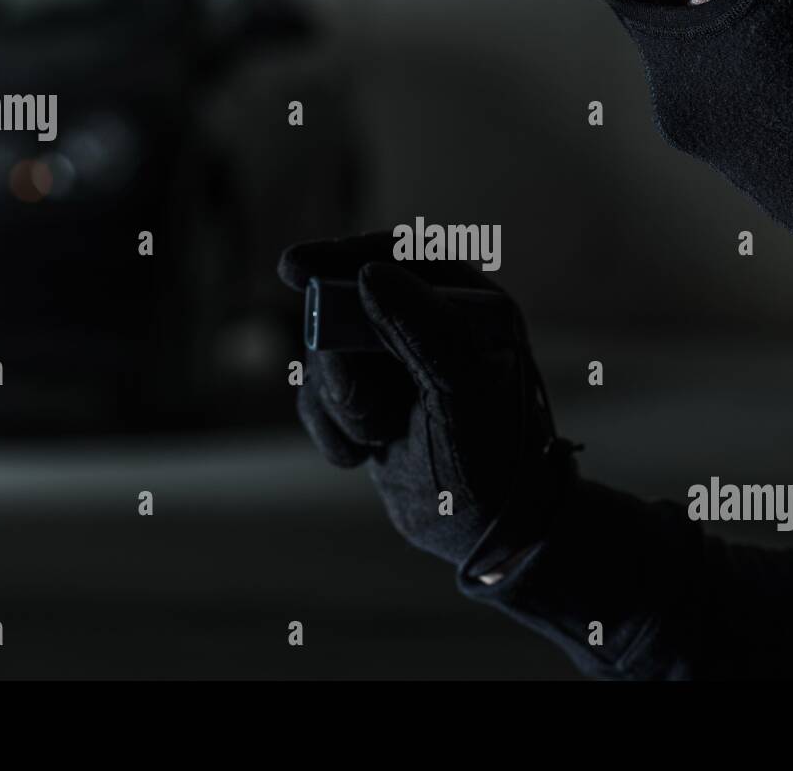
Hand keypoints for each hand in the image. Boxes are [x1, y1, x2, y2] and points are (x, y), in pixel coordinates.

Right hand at [278, 232, 577, 570]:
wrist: (492, 536)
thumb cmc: (496, 463)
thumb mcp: (463, 394)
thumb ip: (424, 330)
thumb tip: (371, 273)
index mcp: (469, 305)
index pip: (399, 255)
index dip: (342, 256)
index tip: (295, 269)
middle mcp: (430, 325)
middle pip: (346, 304)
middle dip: (338, 357)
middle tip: (355, 403)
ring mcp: (395, 363)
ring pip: (325, 354)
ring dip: (340, 402)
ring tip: (377, 438)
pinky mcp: (370, 401)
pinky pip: (318, 396)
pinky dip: (332, 428)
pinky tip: (363, 455)